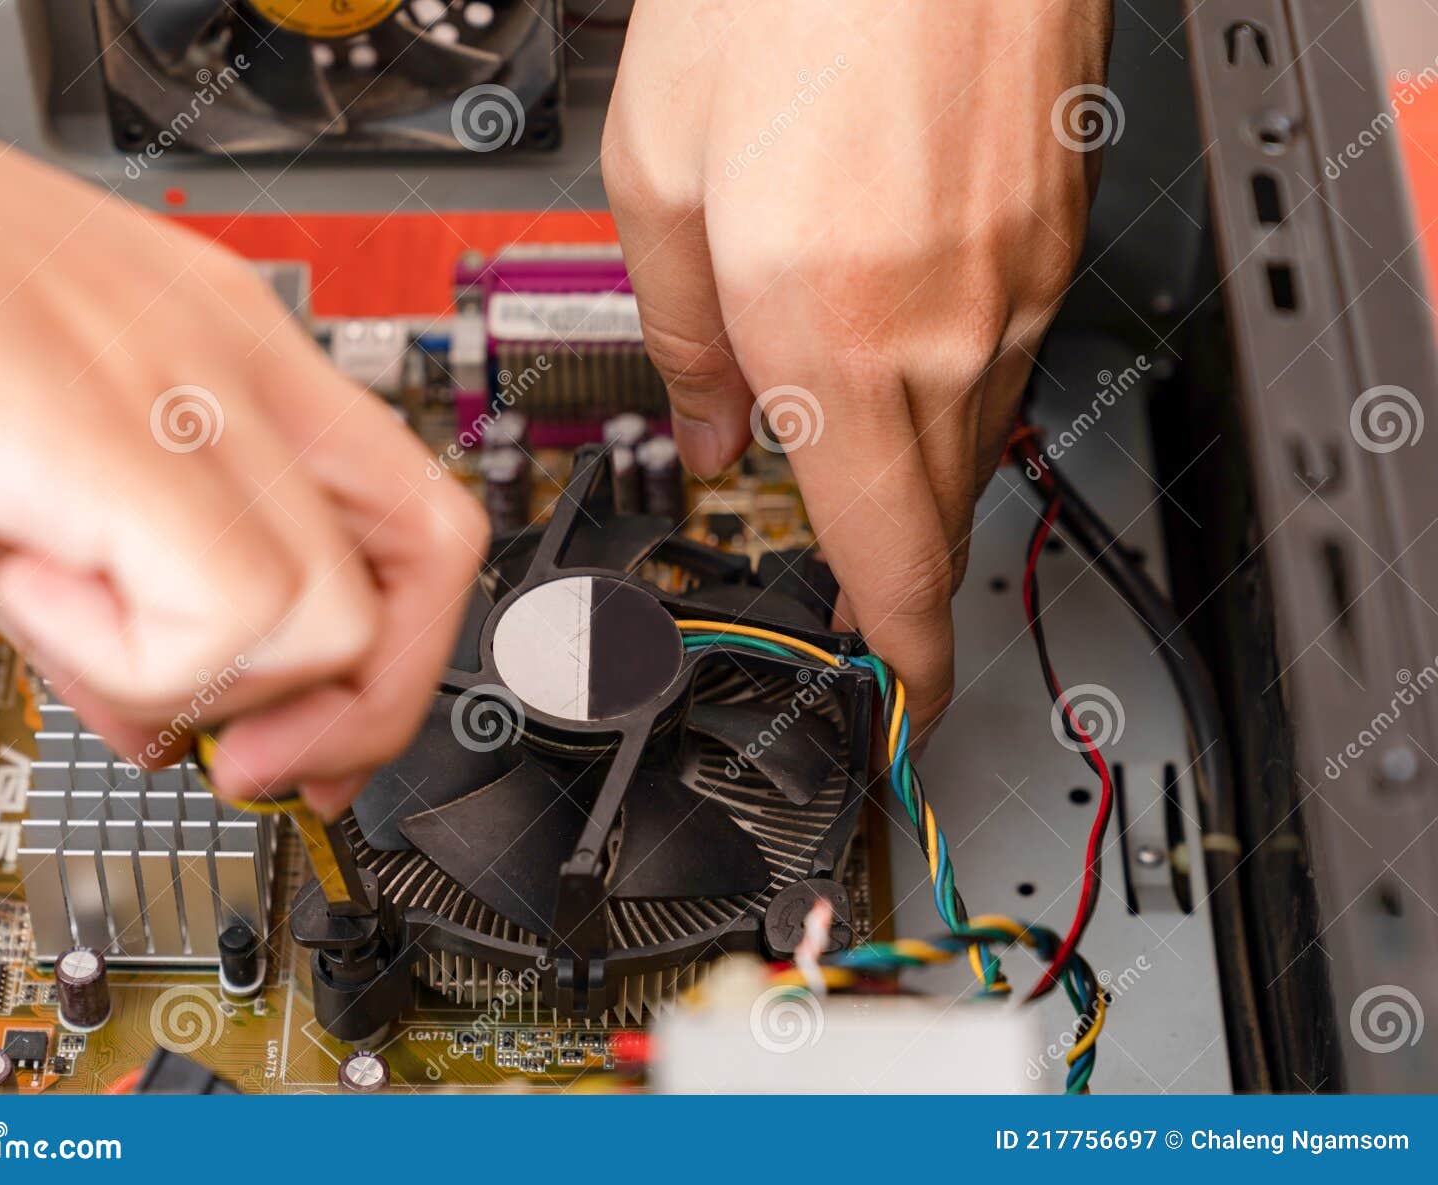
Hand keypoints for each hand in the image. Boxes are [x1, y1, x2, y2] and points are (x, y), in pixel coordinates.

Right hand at [0, 57, 486, 814]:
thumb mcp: (11, 497)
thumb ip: (105, 621)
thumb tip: (166, 725)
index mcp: (237, 369)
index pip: (417, 527)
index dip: (392, 669)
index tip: (314, 751)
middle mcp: (242, 362)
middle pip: (433, 562)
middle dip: (360, 707)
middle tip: (255, 755)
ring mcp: (190, 378)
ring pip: (335, 612)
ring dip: (210, 678)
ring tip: (69, 609)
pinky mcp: (108, 414)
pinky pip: (227, 602)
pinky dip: (129, 652)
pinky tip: (28, 579)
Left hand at [603, 0, 1110, 732]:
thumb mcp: (657, 175)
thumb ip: (678, 335)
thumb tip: (707, 427)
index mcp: (830, 335)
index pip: (891, 560)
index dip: (905, 660)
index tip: (902, 706)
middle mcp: (947, 327)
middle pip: (933, 512)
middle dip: (886, 561)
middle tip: (842, 572)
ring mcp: (1019, 278)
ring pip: (972, 435)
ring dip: (910, 464)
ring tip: (846, 427)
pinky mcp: (1054, 229)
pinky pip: (1003, 354)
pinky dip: (947, 378)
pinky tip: (892, 328)